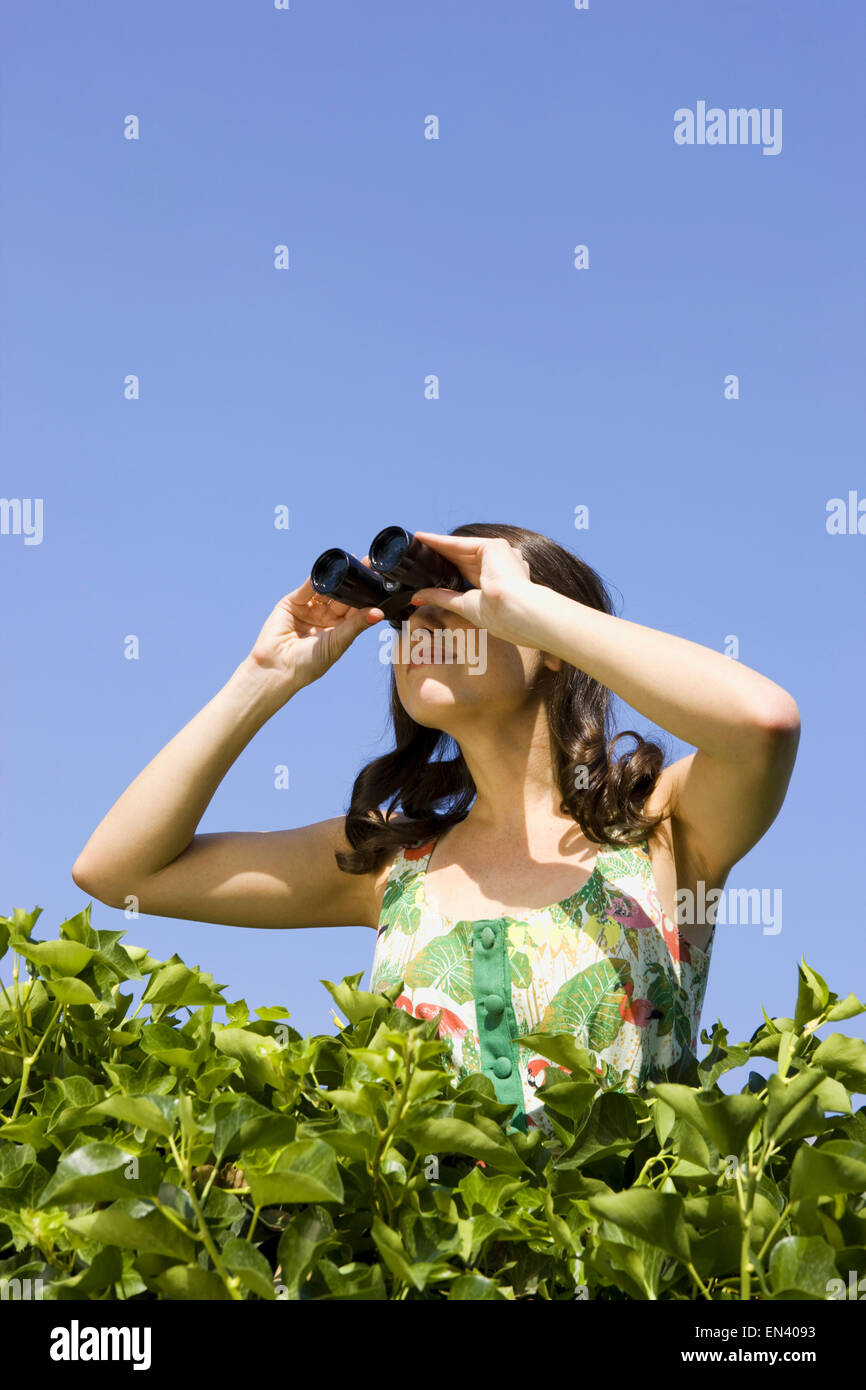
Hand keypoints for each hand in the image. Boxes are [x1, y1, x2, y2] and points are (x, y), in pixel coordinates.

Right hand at [248, 555, 383, 689]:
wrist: (278, 668)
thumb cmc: (309, 664)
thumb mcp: (337, 642)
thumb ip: (356, 624)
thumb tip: (379, 613)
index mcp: (340, 629)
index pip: (356, 608)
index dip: (366, 595)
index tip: (380, 582)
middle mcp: (325, 617)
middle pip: (342, 596)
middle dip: (353, 583)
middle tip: (367, 567)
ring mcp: (309, 609)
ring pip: (326, 589)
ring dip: (337, 578)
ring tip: (349, 566)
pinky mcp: (293, 603)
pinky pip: (306, 588)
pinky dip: (316, 580)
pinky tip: (327, 574)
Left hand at [407, 531, 537, 645]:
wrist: (515, 612)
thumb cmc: (499, 616)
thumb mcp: (464, 604)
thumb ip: (442, 598)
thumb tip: (417, 599)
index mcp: (499, 582)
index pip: (468, 571)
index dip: (448, 568)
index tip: (428, 567)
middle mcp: (502, 564)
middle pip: (463, 557)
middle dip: (441, 555)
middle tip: (419, 552)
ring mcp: (500, 553)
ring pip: (461, 548)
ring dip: (438, 545)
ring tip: (418, 542)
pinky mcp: (494, 546)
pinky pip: (460, 543)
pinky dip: (441, 542)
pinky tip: (424, 539)